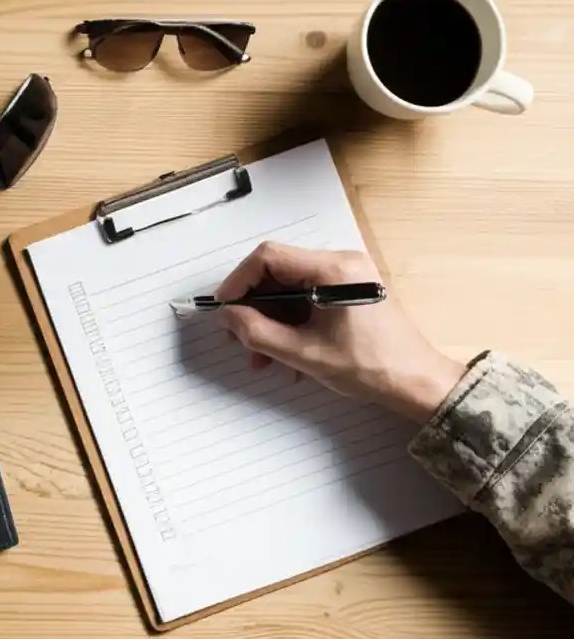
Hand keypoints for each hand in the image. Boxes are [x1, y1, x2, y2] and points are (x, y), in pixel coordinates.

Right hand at [215, 242, 463, 422]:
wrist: (415, 381)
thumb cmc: (367, 367)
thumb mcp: (303, 353)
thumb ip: (257, 332)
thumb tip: (226, 317)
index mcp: (333, 270)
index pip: (268, 257)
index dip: (238, 281)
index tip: (224, 309)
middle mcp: (341, 262)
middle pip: (277, 271)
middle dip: (253, 306)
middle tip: (238, 338)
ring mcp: (346, 275)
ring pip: (289, 287)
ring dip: (270, 320)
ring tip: (261, 357)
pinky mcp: (348, 290)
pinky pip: (306, 297)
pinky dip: (289, 322)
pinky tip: (284, 354)